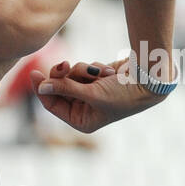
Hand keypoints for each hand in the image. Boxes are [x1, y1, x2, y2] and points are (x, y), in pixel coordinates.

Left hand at [28, 58, 154, 134]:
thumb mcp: (92, 93)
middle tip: (65, 64)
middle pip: (58, 88)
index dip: (42, 89)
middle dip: (64, 76)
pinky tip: (110, 71)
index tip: (34, 72)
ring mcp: (89, 94)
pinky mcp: (96, 80)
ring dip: (83, 70)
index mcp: (81, 121)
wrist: (150, 79)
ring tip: (101, 73)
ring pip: (70, 76)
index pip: (52, 104)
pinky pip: (82, 68)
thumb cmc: (123, 93)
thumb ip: (65, 88)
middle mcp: (84, 109)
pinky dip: (94, 67)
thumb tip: (41, 86)